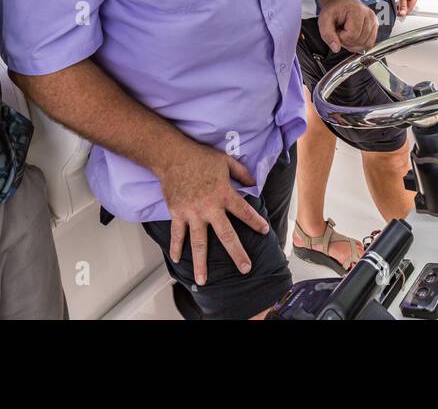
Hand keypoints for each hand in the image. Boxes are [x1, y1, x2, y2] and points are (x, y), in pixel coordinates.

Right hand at [157, 141, 268, 285]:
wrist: (172, 155)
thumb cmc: (200, 156)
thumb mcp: (225, 161)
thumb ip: (241, 172)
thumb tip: (254, 183)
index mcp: (224, 194)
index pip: (244, 211)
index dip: (255, 221)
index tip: (264, 231)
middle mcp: (210, 207)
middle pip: (226, 235)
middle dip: (237, 253)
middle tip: (245, 268)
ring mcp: (192, 213)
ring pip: (198, 242)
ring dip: (201, 263)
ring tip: (203, 280)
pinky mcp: (177, 213)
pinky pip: (177, 234)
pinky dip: (175, 247)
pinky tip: (176, 260)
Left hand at [317, 0, 378, 53]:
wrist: (341, 2)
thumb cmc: (334, 9)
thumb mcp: (324, 20)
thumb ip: (327, 34)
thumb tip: (336, 48)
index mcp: (358, 11)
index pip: (352, 35)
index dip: (342, 37)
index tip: (338, 29)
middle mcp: (369, 16)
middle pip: (360, 41)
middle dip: (347, 41)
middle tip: (341, 31)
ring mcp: (374, 22)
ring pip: (366, 45)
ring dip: (354, 44)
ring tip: (347, 33)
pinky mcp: (375, 27)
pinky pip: (369, 44)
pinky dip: (360, 44)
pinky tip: (353, 36)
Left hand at [395, 0, 419, 17]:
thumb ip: (402, 5)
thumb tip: (402, 13)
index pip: (410, 8)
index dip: (404, 12)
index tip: (399, 15)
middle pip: (408, 6)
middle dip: (402, 9)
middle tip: (396, 11)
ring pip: (405, 4)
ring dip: (400, 6)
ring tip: (396, 7)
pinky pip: (404, 1)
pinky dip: (400, 3)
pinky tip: (397, 3)